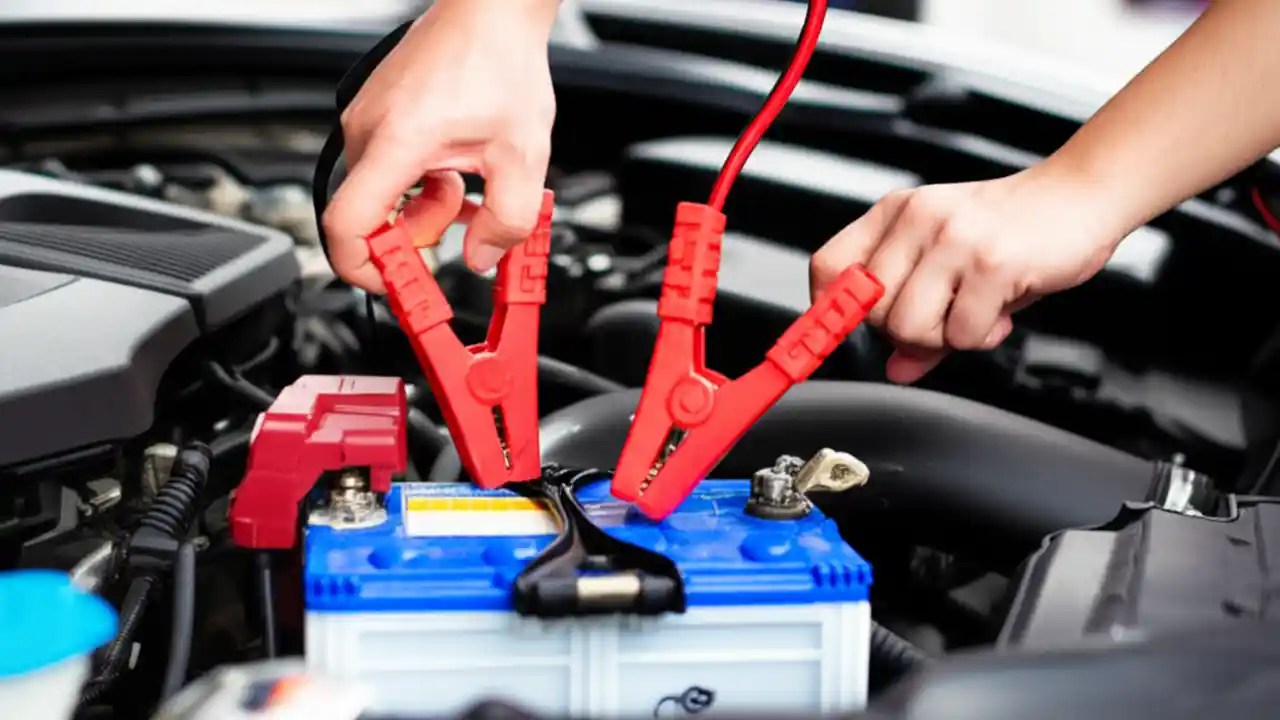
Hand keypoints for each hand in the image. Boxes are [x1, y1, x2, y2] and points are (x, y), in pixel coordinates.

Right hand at [323, 0, 557, 291]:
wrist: (493, 11)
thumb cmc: (500, 63)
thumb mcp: (523, 157)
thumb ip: (506, 222)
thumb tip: (480, 259)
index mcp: (396, 142)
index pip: (346, 226)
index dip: (365, 270)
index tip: (397, 285)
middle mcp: (368, 129)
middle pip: (368, 216)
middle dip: (414, 235)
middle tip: (459, 229)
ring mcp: (368, 118)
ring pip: (382, 193)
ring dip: (426, 206)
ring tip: (467, 187)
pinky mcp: (378, 113)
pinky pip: (388, 168)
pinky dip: (421, 182)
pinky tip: (456, 171)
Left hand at [810, 165, 1125, 383]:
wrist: (1081, 195)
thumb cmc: (1014, 228)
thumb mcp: (954, 266)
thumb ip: (920, 319)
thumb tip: (895, 368)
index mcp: (897, 213)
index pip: (828, 266)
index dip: (828, 309)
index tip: (842, 332)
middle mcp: (918, 219)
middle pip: (870, 310)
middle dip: (906, 332)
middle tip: (944, 317)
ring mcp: (954, 239)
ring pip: (909, 327)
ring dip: (944, 337)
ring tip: (973, 313)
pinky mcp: (991, 263)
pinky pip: (960, 333)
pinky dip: (980, 336)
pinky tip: (998, 310)